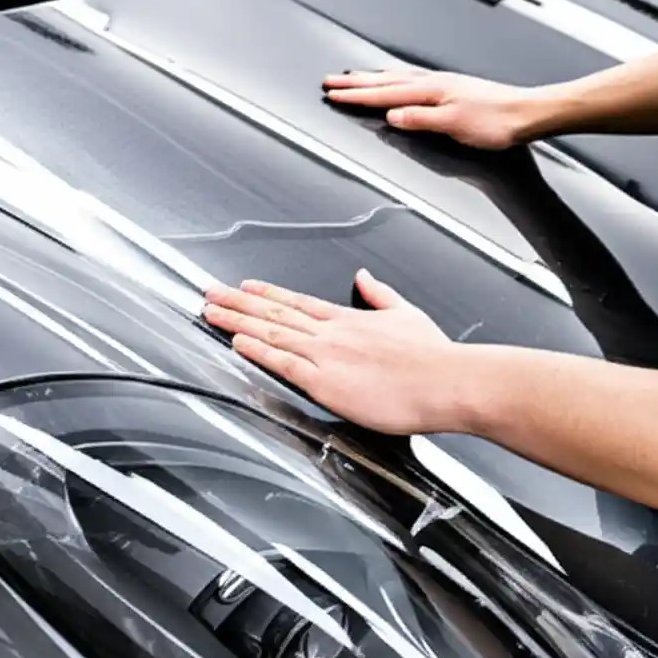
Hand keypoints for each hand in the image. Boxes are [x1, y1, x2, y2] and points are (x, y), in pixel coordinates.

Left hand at [203, 269, 468, 434]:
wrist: (447, 381)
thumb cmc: (434, 357)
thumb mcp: (407, 313)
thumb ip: (380, 295)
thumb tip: (364, 275)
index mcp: (350, 319)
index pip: (298, 302)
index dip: (267, 294)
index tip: (244, 286)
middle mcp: (332, 333)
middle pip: (275, 314)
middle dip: (239, 303)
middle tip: (210, 292)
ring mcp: (327, 355)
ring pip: (272, 333)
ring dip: (238, 321)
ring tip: (211, 311)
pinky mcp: (326, 382)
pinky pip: (283, 363)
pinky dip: (257, 350)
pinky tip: (237, 341)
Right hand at [323, 68, 549, 149]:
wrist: (525, 114)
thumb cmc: (495, 122)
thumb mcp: (453, 126)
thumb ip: (419, 120)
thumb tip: (392, 115)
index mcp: (430, 91)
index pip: (384, 94)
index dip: (357, 96)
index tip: (334, 95)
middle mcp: (433, 83)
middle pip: (385, 81)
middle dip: (356, 84)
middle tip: (331, 82)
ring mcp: (442, 84)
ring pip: (397, 78)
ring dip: (372, 79)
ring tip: (354, 78)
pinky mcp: (450, 89)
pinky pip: (411, 80)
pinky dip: (394, 79)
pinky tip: (394, 81)